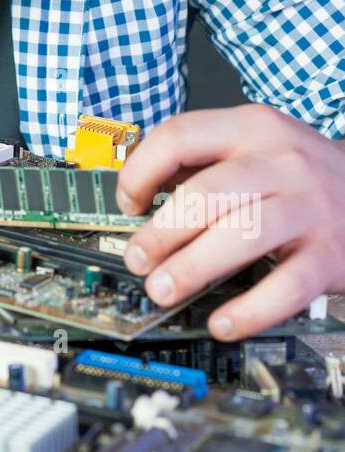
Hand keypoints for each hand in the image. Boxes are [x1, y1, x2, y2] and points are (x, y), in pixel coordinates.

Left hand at [115, 104, 344, 339]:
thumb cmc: (299, 173)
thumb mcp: (256, 145)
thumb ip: (203, 158)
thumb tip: (137, 187)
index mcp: (252, 129)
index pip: (181, 137)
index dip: (142, 171)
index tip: (127, 202)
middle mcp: (281, 162)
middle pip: (206, 194)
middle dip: (160, 232)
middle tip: (137, 259)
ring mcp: (308, 208)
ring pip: (241, 236)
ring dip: (191, 268)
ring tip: (162, 289)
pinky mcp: (330, 254)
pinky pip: (285, 286)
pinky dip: (248, 310)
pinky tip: (222, 322)